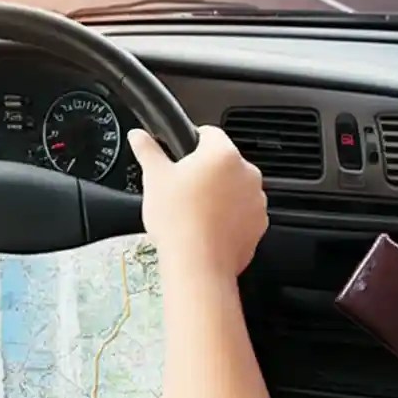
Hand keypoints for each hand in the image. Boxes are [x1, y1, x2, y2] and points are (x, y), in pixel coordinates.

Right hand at [128, 125, 267, 276]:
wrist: (198, 264)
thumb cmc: (178, 220)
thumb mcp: (154, 178)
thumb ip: (147, 150)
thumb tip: (138, 136)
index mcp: (222, 153)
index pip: (209, 133)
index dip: (191, 143)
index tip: (180, 157)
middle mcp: (247, 173)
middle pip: (223, 162)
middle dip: (205, 172)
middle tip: (182, 188)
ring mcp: (256, 200)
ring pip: (234, 188)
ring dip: (219, 193)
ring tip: (194, 210)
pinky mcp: (259, 224)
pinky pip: (243, 212)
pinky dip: (229, 216)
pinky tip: (208, 226)